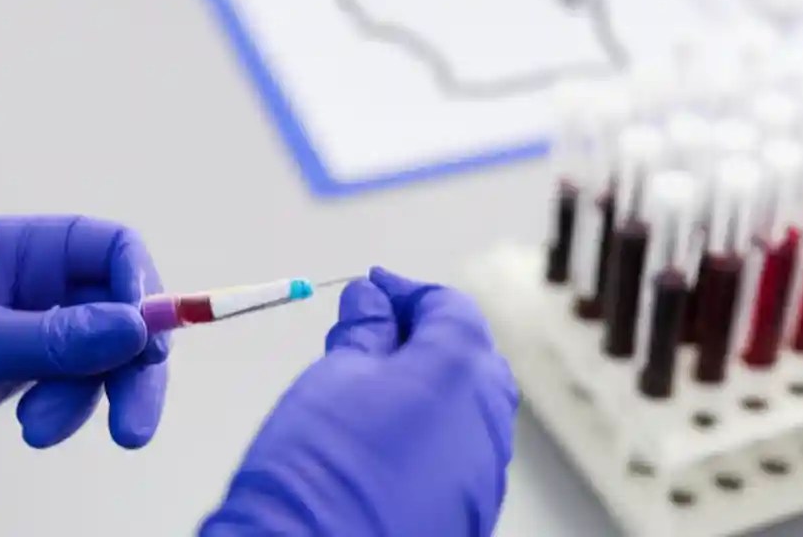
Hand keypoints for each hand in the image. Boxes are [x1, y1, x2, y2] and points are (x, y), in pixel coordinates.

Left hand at [0, 216, 169, 474]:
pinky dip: (69, 408)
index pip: (113, 247)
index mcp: (23, 246)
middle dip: (132, 368)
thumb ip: (55, 338)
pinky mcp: (37, 363)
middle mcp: (41, 278)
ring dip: (89, 398)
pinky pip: (80, 382)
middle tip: (132, 427)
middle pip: (122, 309)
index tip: (151, 341)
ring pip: (107, 353)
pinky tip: (33, 427)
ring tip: (39, 431)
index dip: (143, 287)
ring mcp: (42, 322)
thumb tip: (137, 330)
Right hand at [200, 268, 517, 536]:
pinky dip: (435, 434)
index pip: (449, 308)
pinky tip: (387, 440)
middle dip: (426, 336)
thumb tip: (371, 302)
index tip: (373, 288)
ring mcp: (485, 474)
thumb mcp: (332, 377)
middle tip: (371, 330)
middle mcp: (487, 422)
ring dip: (433, 386)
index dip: (407, 291)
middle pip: (471, 356)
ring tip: (372, 388)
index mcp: (460, 373)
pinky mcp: (471, 515)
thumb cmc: (314, 471)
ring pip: (471, 409)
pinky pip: (463, 455)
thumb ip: (363, 331)